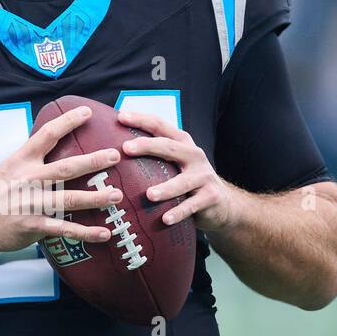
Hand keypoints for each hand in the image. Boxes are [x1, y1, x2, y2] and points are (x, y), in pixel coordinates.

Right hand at [0, 104, 123, 270]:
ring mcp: (31, 203)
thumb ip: (31, 159)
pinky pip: (65, 229)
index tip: (88, 113)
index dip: (68, 122)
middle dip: (93, 161)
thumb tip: (54, 144)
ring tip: (117, 195)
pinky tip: (105, 233)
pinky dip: (86, 233)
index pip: (47, 135)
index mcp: (21, 160)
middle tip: (115, 155)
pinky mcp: (34, 226)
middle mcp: (28, 179)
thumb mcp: (7, 169)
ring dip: (96, 197)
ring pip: (70, 199)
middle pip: (66, 167)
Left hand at [117, 107, 238, 231]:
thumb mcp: (175, 162)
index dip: (141, 120)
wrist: (222, 202)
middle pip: (169, 147)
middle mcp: (194, 155)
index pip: (160, 126)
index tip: (120, 116)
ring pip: (182, 182)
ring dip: (165, 188)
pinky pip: (192, 206)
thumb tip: (115, 148)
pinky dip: (178, 212)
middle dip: (147, 146)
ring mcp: (204, 176)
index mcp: (182, 143)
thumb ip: (154, 154)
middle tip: (126, 148)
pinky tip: (165, 219)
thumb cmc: (188, 180)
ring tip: (149, 195)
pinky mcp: (210, 197)